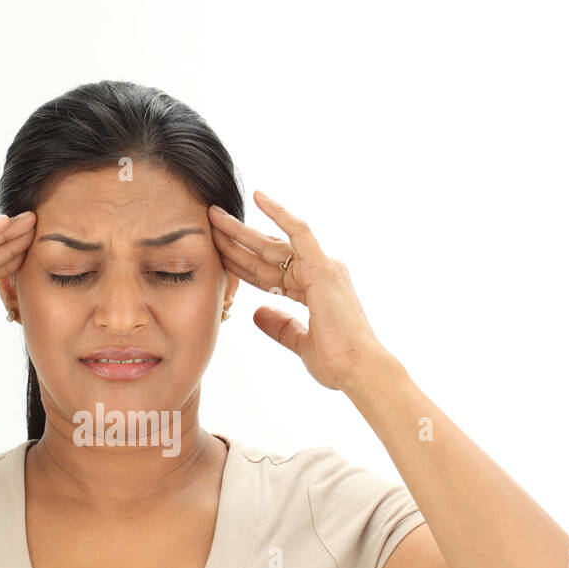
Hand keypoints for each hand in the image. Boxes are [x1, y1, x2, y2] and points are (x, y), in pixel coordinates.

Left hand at [208, 190, 387, 391]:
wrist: (359, 369)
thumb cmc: (337, 361)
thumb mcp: (300, 343)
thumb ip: (280, 325)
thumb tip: (256, 313)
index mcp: (313, 290)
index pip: (268, 273)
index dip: (240, 264)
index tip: (216, 255)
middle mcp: (318, 272)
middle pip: (267, 255)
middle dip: (235, 241)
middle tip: (209, 223)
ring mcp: (322, 267)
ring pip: (274, 243)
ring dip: (242, 230)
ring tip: (215, 214)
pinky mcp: (323, 266)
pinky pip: (299, 231)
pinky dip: (279, 214)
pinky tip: (259, 197)